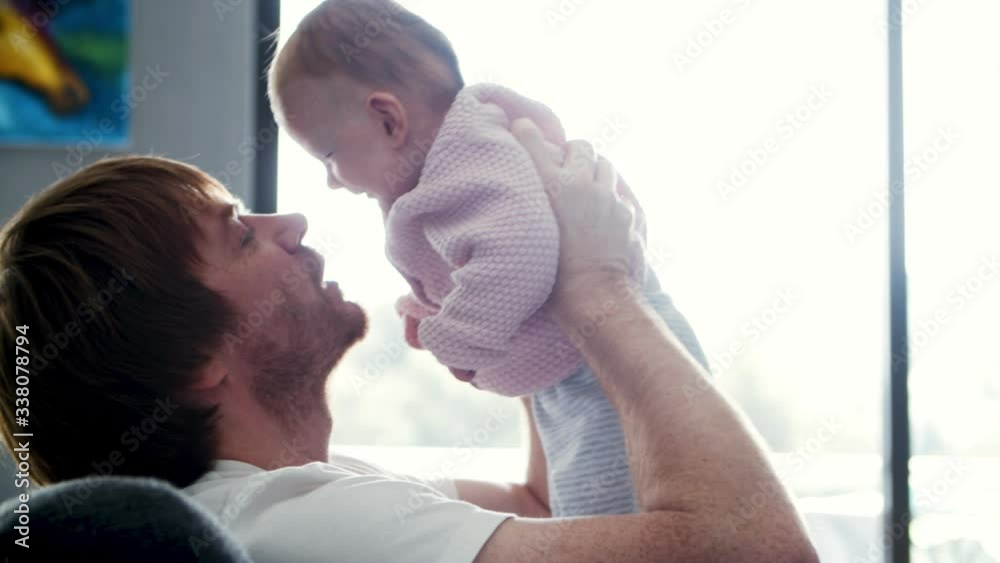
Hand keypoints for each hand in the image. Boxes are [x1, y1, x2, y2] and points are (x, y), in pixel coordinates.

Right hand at [511, 118, 637, 311]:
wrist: (597, 299)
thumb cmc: (555, 280)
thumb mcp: (532, 239)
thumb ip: (532, 213)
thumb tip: (525, 206)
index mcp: (552, 188)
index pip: (534, 143)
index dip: (527, 132)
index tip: (521, 127)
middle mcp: (583, 185)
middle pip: (581, 146)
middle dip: (573, 153)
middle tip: (566, 167)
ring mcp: (610, 198)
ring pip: (606, 165)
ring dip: (597, 170)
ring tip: (590, 186)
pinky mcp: (630, 214)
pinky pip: (622, 194)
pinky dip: (613, 197)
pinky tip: (606, 211)